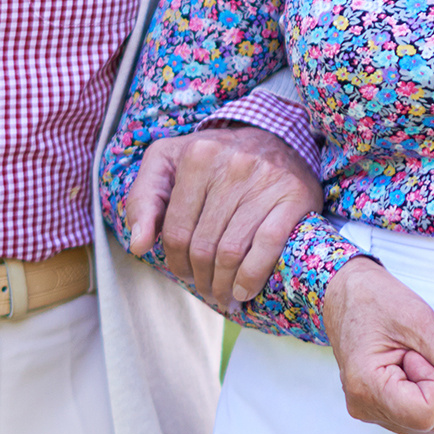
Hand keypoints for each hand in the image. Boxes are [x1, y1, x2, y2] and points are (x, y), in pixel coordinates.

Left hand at [121, 125, 322, 311]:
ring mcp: (265, 179)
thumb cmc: (215, 159)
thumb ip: (143, 199)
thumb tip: (138, 246)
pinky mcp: (294, 194)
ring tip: (223, 296)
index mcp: (196, 155)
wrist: (277, 137)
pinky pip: (268, 245)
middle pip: (203, 246)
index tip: (184, 274)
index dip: (176, 262)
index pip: (176, 230)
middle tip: (206, 290)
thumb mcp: (168, 163)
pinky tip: (244, 290)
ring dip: (223, 285)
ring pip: (231, 251)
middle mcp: (232, 164)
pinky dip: (252, 275)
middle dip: (201, 279)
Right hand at [321, 258, 433, 433]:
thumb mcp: (422, 323)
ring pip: (428, 423)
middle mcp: (364, 408)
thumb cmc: (377, 300)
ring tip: (408, 358)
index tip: (417, 352)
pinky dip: (423, 393)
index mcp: (366, 387)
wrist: (347, 293)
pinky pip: (417, 417)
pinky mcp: (377, 410)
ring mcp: (369, 412)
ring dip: (431, 390)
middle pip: (431, 422)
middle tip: (415, 353)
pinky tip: (406, 368)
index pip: (426, 413)